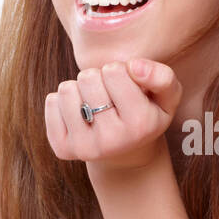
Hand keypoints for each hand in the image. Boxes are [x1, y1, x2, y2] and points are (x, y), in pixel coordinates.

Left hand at [45, 59, 181, 171]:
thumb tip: (134, 66)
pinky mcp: (63, 149)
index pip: (114, 70)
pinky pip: (51, 103)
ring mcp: (85, 148)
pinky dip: (62, 101)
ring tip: (94, 104)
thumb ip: (161, 76)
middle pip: (88, 77)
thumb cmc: (147, 112)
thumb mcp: (167, 96)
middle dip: (97, 78)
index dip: (119, 71)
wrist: (126, 152)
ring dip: (80, 89)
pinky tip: (80, 114)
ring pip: (66, 89)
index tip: (125, 86)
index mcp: (141, 124)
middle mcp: (112, 140)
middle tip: (109, 96)